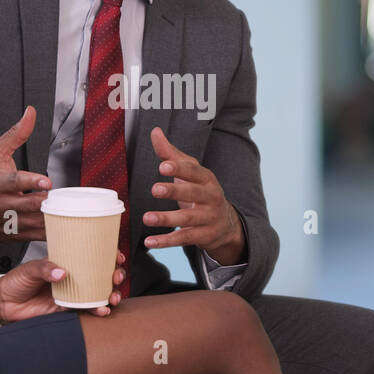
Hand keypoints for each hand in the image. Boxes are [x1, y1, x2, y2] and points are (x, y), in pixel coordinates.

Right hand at [0, 106, 50, 241]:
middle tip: (59, 196)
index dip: (31, 182)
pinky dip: (49, 231)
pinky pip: (34, 236)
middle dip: (46, 201)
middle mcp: (1, 204)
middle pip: (28, 205)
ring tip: (63, 209)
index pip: (14, 182)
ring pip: (33, 223)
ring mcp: (7, 222)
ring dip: (50, 217)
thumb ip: (15, 134)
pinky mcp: (13, 235)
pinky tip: (61, 224)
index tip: (47, 181)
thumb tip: (30, 113)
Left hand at [0, 251, 129, 322]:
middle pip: (101, 275)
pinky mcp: (68, 310)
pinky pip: (87, 310)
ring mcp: (72, 294)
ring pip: (99, 293)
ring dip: (110, 294)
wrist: (5, 304)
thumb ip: (44, 269)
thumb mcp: (29, 269)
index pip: (90, 256)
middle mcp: (73, 278)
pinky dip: (97, 310)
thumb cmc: (16, 282)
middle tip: (116, 276)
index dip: (107, 255)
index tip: (117, 256)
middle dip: (115, 275)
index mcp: (66, 263)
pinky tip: (102, 310)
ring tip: (113, 297)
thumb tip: (61, 272)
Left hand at [141, 127, 245, 265]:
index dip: (179, 168)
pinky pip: (184, 239)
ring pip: (188, 219)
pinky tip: (150, 241)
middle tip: (154, 190)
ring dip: (167, 219)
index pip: (194, 171)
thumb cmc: (200, 192)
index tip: (163, 166)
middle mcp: (211, 197)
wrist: (225, 224)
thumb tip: (154, 131)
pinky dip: (166, 241)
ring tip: (147, 218)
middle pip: (193, 193)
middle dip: (174, 191)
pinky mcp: (205, 236)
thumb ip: (171, 154)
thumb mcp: (190, 173)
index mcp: (207, 178)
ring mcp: (209, 218)